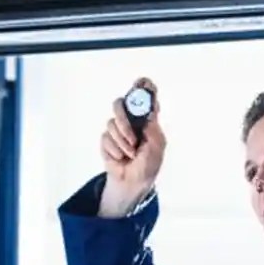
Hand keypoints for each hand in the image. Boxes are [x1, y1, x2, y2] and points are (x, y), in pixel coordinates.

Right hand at [98, 77, 165, 217]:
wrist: (133, 181)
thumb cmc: (149, 164)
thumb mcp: (157, 147)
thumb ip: (153, 128)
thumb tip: (149, 112)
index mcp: (146, 119)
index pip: (144, 96)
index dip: (143, 86)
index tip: (141, 82)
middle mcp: (130, 120)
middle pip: (120, 103)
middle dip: (123, 118)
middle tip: (131, 135)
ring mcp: (117, 129)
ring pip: (112, 122)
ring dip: (123, 142)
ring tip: (131, 153)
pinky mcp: (107, 139)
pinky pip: (106, 137)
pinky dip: (116, 150)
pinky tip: (122, 157)